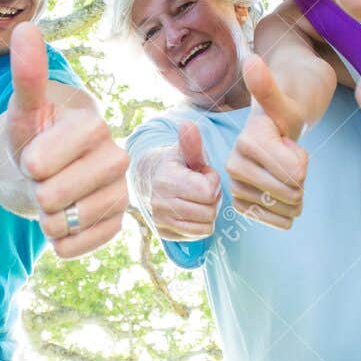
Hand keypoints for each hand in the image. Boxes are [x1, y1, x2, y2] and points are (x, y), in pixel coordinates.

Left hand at [5, 23, 129, 257]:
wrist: (48, 170)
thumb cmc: (35, 135)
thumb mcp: (25, 108)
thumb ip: (27, 74)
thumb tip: (24, 28)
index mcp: (94, 125)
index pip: (41, 162)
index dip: (28, 162)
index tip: (35, 152)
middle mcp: (117, 158)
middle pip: (51, 196)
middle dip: (35, 191)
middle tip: (44, 177)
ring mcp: (121, 194)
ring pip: (63, 224)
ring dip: (44, 218)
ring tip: (52, 198)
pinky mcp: (117, 225)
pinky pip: (75, 248)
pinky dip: (59, 242)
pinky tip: (63, 223)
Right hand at [137, 122, 221, 241]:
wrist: (148, 180)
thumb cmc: (174, 164)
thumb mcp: (183, 151)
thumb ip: (191, 142)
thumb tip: (187, 124)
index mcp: (167, 180)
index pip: (208, 192)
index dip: (212, 181)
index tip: (203, 173)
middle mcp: (161, 202)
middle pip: (209, 211)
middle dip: (212, 198)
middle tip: (203, 188)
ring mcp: (161, 220)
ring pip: (205, 226)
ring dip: (208, 213)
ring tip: (198, 199)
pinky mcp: (164, 233)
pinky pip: (197, 236)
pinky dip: (200, 225)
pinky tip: (192, 210)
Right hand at [225, 55, 308, 229]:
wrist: (272, 131)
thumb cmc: (281, 114)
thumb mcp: (283, 101)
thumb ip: (267, 86)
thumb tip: (251, 59)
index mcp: (247, 141)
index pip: (295, 170)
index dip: (302, 161)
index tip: (292, 146)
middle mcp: (233, 165)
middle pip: (291, 190)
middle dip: (300, 178)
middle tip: (289, 160)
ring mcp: (235, 187)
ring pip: (286, 207)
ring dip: (296, 196)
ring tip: (287, 176)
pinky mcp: (240, 205)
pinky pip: (276, 221)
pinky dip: (287, 213)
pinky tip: (284, 198)